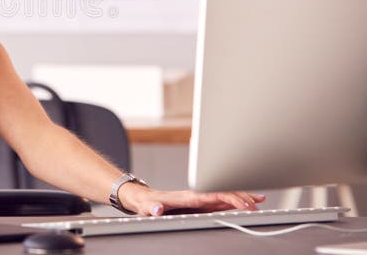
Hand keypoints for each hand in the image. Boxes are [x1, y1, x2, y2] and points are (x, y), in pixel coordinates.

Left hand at [117, 183, 265, 215]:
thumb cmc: (146, 203)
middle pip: (223, 192)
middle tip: (260, 201)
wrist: (142, 199)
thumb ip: (154, 208)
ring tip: (260, 199)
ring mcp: (198, 200)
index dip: (230, 198)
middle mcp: (196, 195)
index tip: (244, 203)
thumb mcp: (148, 207)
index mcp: (188, 196)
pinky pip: (219, 202)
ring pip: (224, 196)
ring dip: (241, 197)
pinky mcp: (198, 205)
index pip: (214, 194)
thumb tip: (159, 209)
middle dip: (242, 195)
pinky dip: (233, 202)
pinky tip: (243, 204)